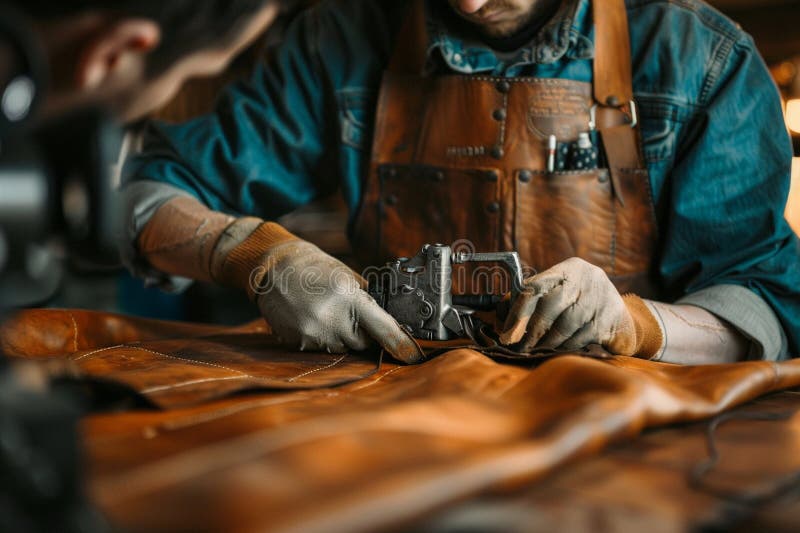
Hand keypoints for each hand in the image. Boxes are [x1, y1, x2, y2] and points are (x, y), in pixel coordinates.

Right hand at [253, 240, 423, 362]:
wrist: (273, 268)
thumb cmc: (314, 268)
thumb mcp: (347, 276)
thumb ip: (368, 299)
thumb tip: (391, 321)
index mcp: (348, 297)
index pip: (383, 328)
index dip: (400, 344)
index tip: (413, 355)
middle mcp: (331, 318)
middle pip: (363, 344)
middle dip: (363, 333)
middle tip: (351, 315)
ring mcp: (313, 332)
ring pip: (342, 348)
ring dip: (341, 336)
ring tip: (327, 312)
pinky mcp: (299, 342)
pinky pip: (321, 349)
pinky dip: (322, 338)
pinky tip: (312, 318)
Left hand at [499, 257, 661, 356]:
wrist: (619, 316)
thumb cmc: (575, 304)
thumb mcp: (556, 293)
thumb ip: (529, 300)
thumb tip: (500, 318)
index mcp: (565, 270)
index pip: (536, 286)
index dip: (519, 311)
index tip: (507, 333)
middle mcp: (585, 279)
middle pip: (551, 305)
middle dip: (532, 330)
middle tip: (520, 346)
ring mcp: (599, 298)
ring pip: (566, 324)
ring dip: (548, 341)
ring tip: (537, 349)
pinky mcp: (610, 319)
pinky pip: (581, 337)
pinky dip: (565, 347)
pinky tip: (557, 350)